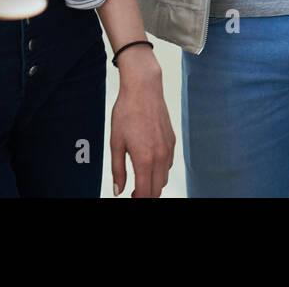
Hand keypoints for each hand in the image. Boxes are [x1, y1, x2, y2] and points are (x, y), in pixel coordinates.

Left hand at [109, 48, 174, 196]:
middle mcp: (160, 156)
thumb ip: (117, 170)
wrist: (143, 89)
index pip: (145, 193)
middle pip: (157, 189)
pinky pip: (168, 163)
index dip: (138, 199)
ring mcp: (168, 148)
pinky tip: (149, 162)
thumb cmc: (127, 112)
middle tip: (133, 192)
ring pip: (164, 177)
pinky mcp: (172, 140)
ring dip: (154, 183)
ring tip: (140, 178)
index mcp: (144, 159)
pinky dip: (160, 169)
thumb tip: (118, 190)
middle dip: (146, 194)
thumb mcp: (115, 142)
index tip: (130, 197)